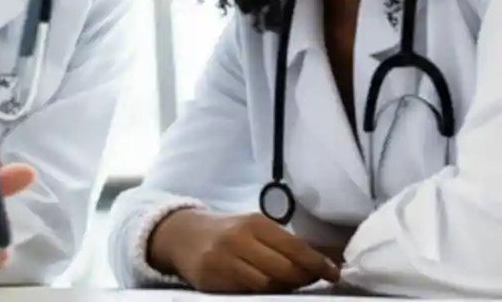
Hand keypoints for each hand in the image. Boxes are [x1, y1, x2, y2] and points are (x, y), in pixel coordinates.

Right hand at [148, 210, 340, 293]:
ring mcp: (223, 260)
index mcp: (254, 223)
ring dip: (283, 288)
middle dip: (303, 279)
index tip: (334, 273)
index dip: (318, 264)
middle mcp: (239, 239)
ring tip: (287, 284)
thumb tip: (326, 259)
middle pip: (284, 269)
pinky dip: (261, 292)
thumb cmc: (228, 232)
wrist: (181, 235)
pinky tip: (264, 288)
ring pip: (267, 285)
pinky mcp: (212, 279)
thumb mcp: (254, 228)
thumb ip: (285, 243)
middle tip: (310, 281)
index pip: (295, 247)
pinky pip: (247, 292)